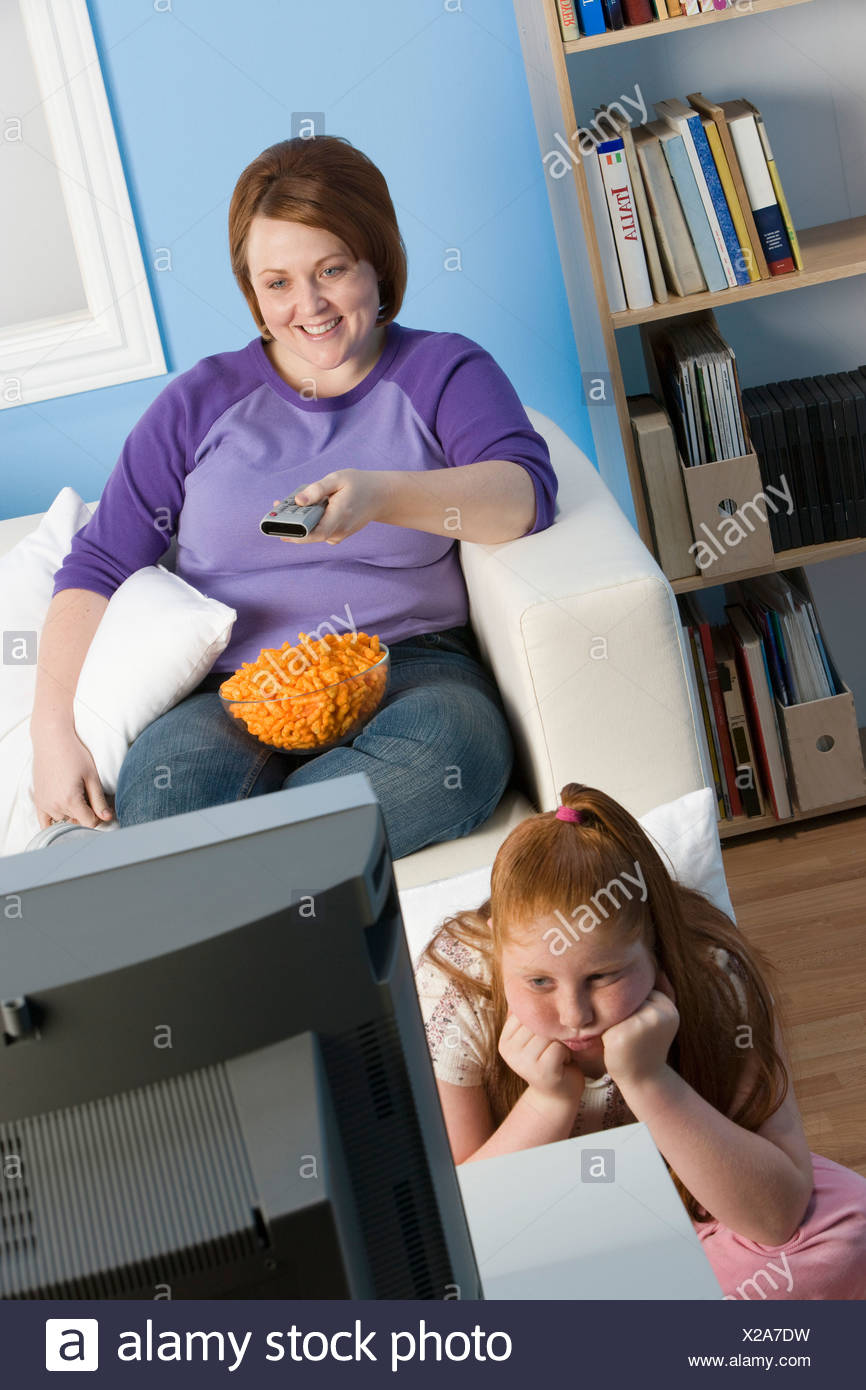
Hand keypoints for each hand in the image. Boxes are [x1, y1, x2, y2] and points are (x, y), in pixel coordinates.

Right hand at [32, 727, 113, 829]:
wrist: (52, 740)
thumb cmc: (74, 754)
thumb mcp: (92, 777)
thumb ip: (99, 800)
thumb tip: (107, 818)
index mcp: (70, 800)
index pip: (89, 822)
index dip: (99, 817)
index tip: (101, 807)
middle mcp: (55, 805)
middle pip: (77, 821)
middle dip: (86, 812)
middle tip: (88, 795)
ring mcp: (44, 804)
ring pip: (63, 820)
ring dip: (71, 814)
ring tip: (75, 794)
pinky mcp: (38, 800)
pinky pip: (44, 822)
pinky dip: (53, 822)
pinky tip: (62, 813)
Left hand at [273, 468, 386, 545]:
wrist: (380, 496)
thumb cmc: (359, 484)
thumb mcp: (338, 479)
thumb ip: (317, 489)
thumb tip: (298, 500)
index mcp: (339, 516)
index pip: (314, 533)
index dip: (295, 533)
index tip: (279, 528)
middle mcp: (339, 530)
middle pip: (310, 535)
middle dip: (290, 524)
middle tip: (277, 509)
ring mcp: (339, 535)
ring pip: (313, 534)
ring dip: (298, 522)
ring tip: (285, 506)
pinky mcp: (337, 534)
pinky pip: (319, 532)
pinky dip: (308, 523)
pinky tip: (302, 510)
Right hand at [498, 1013, 585, 1111]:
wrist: (559, 1096)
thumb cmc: (551, 1059)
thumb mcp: (535, 1037)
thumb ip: (528, 1018)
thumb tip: (525, 984)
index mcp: (505, 1040)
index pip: (526, 1013)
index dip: (542, 1021)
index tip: (544, 1039)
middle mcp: (509, 1051)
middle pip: (537, 1022)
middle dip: (552, 1032)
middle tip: (553, 1049)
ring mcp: (523, 1062)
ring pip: (548, 1033)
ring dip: (560, 1042)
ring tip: (557, 1055)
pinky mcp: (541, 1071)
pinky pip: (558, 1047)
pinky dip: (566, 1053)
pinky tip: (563, 1064)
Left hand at [600, 967, 678, 1091]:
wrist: (643, 1081)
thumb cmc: (645, 1045)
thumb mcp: (656, 1017)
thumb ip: (660, 991)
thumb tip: (656, 962)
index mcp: (668, 1007)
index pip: (639, 990)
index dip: (631, 1005)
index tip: (633, 1022)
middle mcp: (658, 1014)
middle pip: (626, 997)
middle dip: (621, 1009)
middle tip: (626, 1030)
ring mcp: (641, 1024)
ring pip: (615, 1007)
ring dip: (612, 1019)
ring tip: (622, 1037)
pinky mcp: (623, 1035)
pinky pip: (605, 1021)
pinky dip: (605, 1031)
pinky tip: (614, 1044)